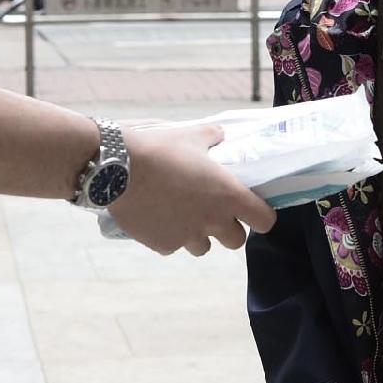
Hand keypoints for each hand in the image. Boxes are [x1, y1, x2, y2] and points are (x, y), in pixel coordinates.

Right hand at [105, 123, 276, 256]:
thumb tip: (219, 135)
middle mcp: (212, 221)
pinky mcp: (163, 244)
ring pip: (205, 248)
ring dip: (200, 235)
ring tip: (185, 215)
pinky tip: (159, 217)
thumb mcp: (192, 135)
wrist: (117, 168)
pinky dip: (171, 236)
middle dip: (230, 228)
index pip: (265, 220)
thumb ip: (213, 137)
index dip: (262, 216)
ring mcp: (187, 236)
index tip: (253, 209)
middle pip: (237, 241)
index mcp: (228, 195)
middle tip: (216, 212)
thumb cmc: (159, 149)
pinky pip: (174, 246)